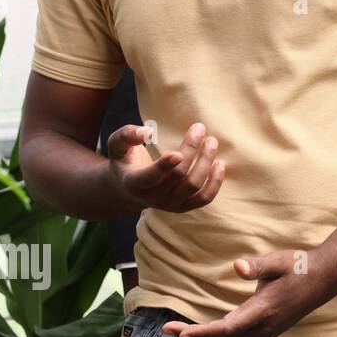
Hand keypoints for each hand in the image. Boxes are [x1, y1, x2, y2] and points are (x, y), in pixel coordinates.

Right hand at [106, 121, 224, 213]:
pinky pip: (203, 198)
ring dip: (205, 163)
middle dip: (191, 150)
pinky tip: (219, 164)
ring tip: (211, 142)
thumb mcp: (117, 146)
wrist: (127, 188)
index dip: (164, 167)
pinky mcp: (182, 207)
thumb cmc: (124, 161)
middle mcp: (151, 197)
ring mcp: (169, 204)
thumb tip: (147, 131)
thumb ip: (127, 135)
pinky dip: (214, 182)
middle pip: (178, 175)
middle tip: (200, 129)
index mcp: (133, 183)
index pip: (150, 177)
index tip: (178, 153)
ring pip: (193, 185)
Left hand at [163, 250, 332, 336]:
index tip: (181, 333)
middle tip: (166, 329)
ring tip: (178, 333)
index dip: (202, 333)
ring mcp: (266, 333)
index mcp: (262, 311)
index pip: (226, 329)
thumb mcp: (277, 261)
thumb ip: (257, 266)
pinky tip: (203, 336)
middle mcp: (263, 327)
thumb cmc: (298, 267)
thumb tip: (238, 266)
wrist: (323, 279)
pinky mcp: (267, 332)